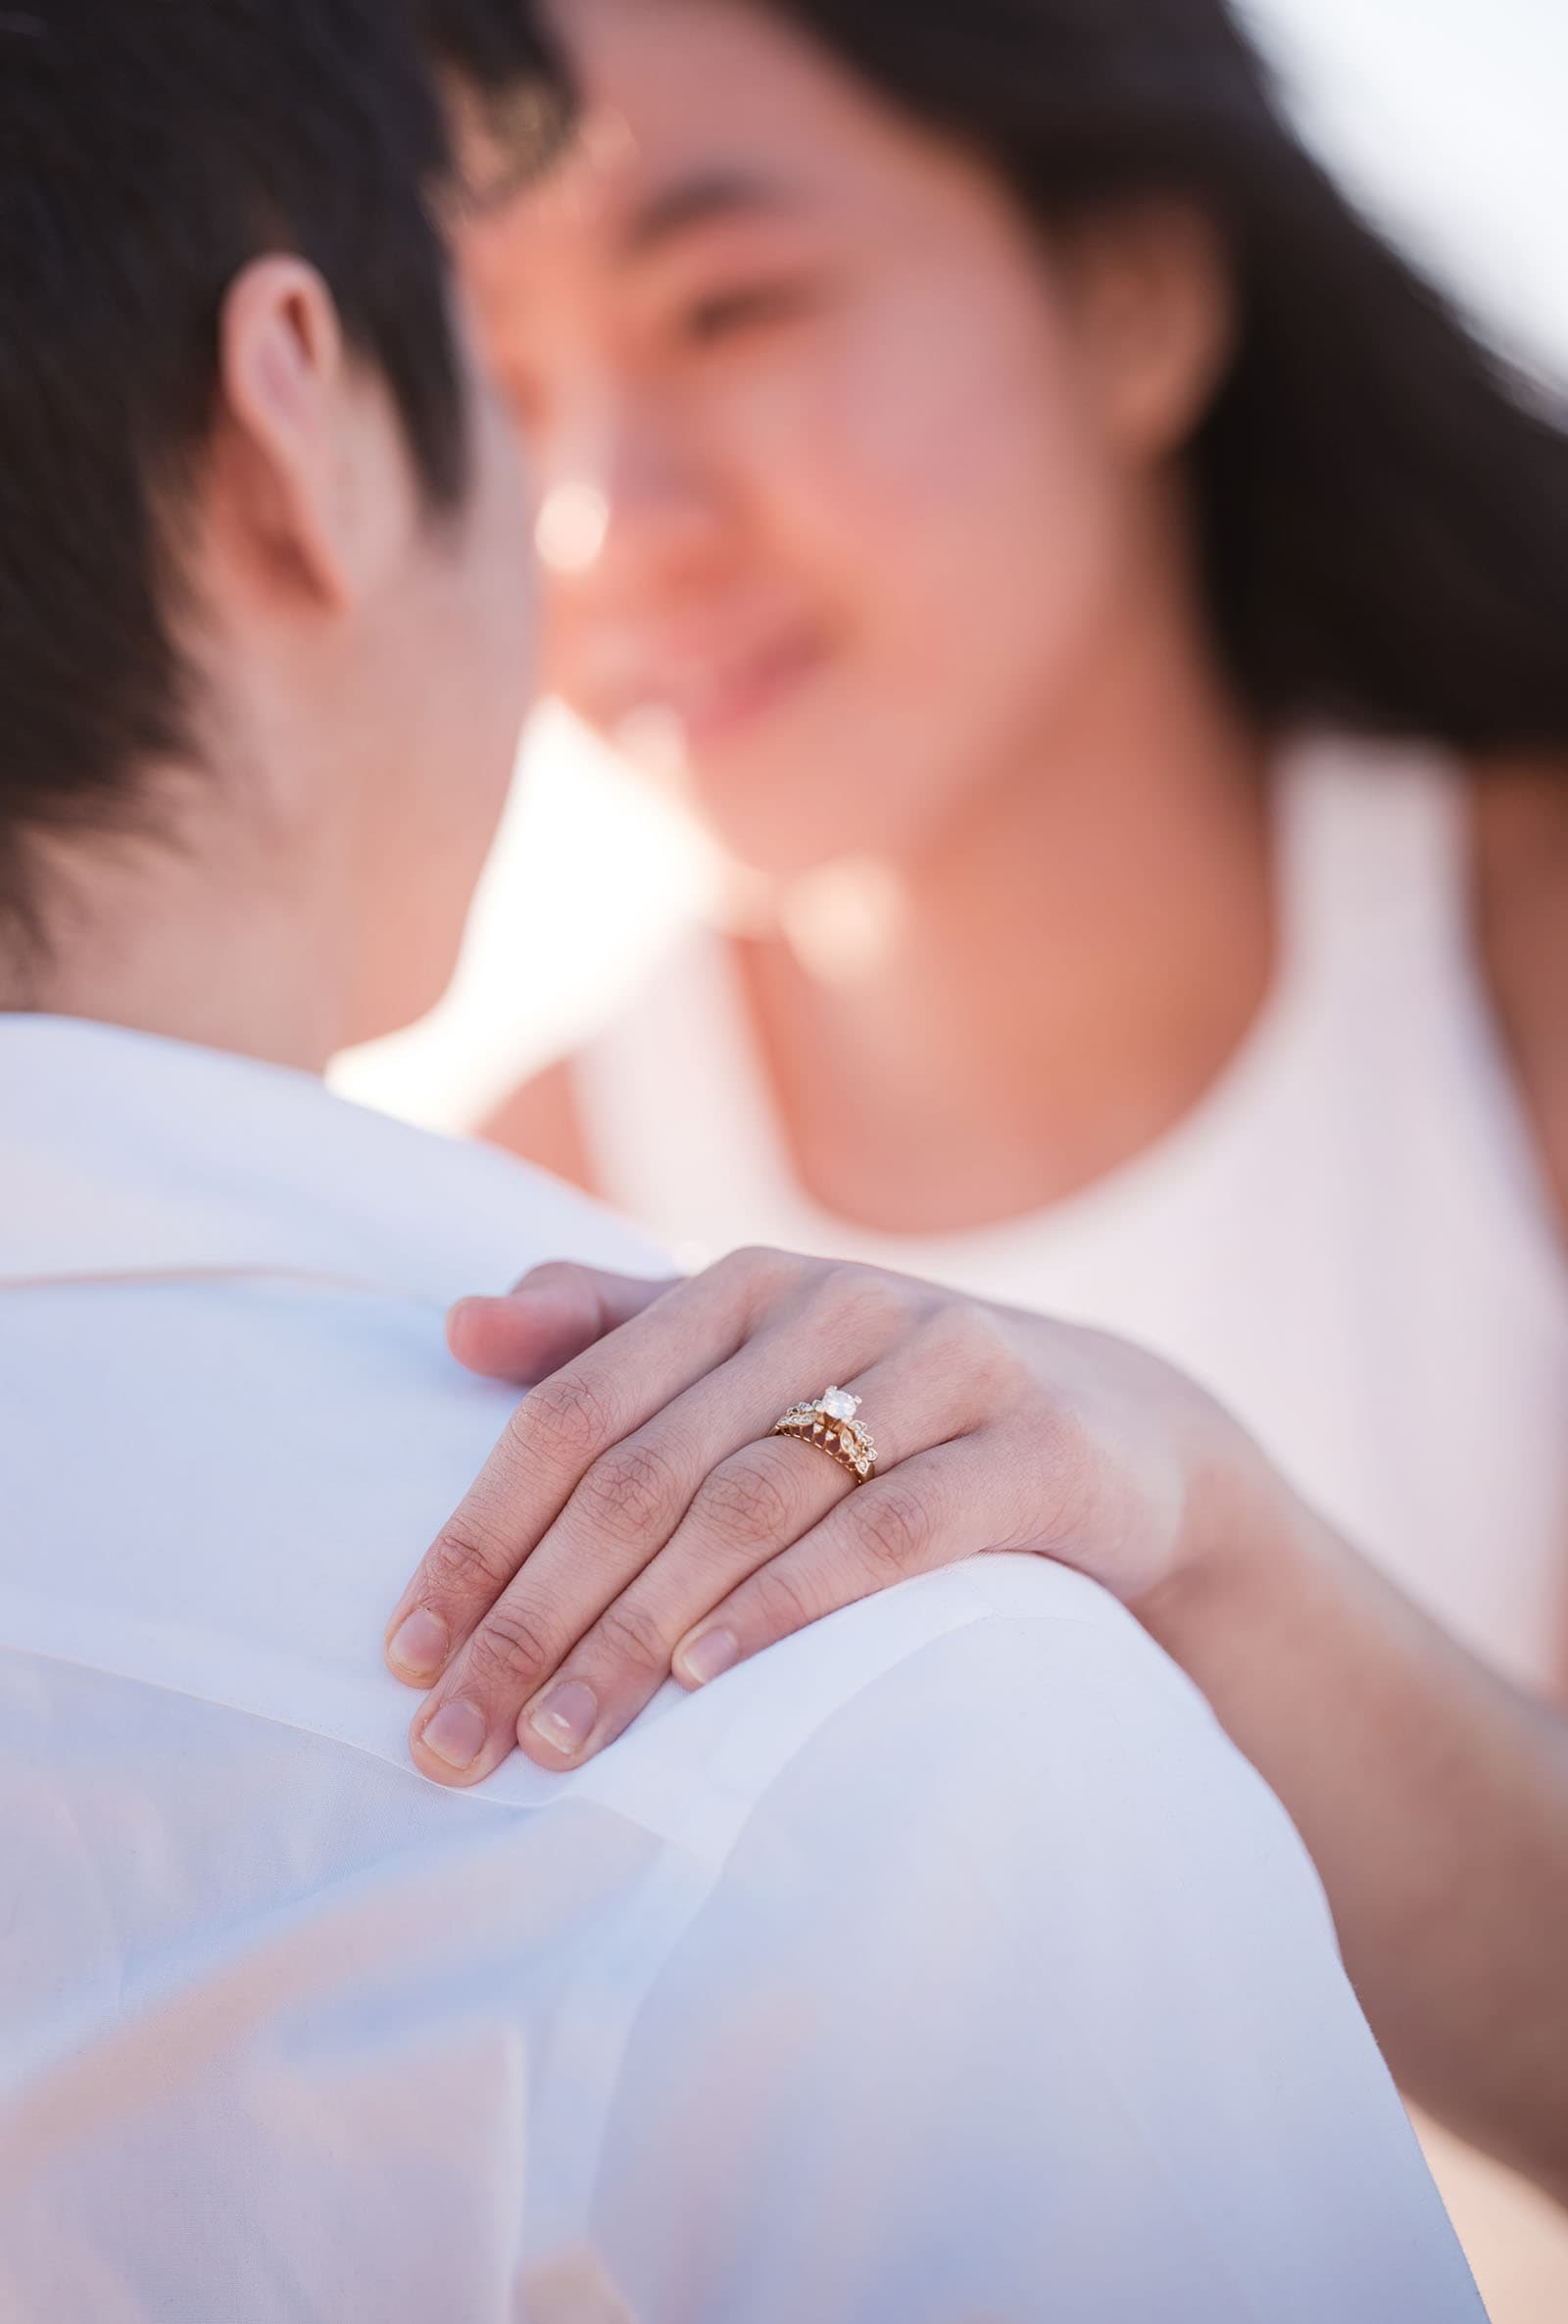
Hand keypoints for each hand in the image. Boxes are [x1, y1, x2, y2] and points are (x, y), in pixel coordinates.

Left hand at [385, 1248, 1263, 1785]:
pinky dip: (790, 1602)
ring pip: (752, 1502)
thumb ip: (612, 1332)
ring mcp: (942, 1366)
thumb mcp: (756, 1359)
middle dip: (537, 1612)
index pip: (574, 1409)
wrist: (1121, 1432)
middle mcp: (832, 1306)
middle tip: (457, 1740)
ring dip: (640, 1630)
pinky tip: (707, 1676)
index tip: (405, 1654)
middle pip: (645, 1469)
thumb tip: (457, 1326)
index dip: (481, 1532)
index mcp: (743, 1284)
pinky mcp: (1033, 1447)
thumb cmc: (892, 1410)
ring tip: (561, 1739)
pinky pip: (891, 1532)